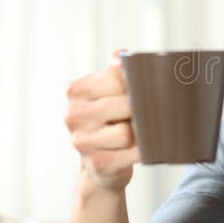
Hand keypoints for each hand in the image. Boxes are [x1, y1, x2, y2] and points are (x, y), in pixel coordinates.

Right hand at [65, 49, 140, 190]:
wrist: (103, 163)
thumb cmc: (112, 119)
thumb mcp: (110, 90)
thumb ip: (119, 68)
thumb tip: (122, 58)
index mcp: (77, 90)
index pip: (116, 77)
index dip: (138, 83)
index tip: (146, 88)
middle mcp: (74, 115)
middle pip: (125, 104)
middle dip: (143, 108)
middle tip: (149, 112)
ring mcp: (82, 142)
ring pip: (128, 132)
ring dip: (141, 132)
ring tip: (140, 131)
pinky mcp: (97, 164)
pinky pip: (134, 153)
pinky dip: (145, 151)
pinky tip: (143, 148)